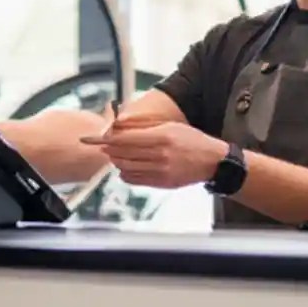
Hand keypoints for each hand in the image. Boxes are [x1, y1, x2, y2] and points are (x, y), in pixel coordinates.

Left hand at [83, 119, 226, 188]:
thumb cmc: (191, 139)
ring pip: (127, 167)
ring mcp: (161, 171)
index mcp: (162, 137)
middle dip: (109, 150)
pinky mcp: (162, 183)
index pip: (127, 139)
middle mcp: (161, 155)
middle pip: (124, 153)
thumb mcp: (170, 125)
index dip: (108, 139)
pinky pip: (135, 180)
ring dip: (116, 161)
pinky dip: (125, 173)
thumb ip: (144, 125)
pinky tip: (125, 167)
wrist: (212, 161)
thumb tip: (119, 123)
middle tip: (102, 146)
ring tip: (113, 155)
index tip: (95, 138)